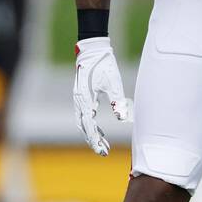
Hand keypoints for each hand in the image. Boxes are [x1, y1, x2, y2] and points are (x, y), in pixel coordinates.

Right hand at [73, 36, 130, 155]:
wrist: (93, 49)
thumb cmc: (104, 64)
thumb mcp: (114, 82)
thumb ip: (118, 100)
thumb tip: (123, 118)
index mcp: (84, 98)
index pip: (88, 124)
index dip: (94, 139)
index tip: (101, 150)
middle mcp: (79, 100)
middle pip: (84, 126)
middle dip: (93, 140)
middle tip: (103, 152)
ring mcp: (79, 98)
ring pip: (83, 122)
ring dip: (92, 134)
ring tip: (103, 145)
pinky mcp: (82, 96)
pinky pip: (85, 115)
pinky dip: (92, 125)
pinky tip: (100, 131)